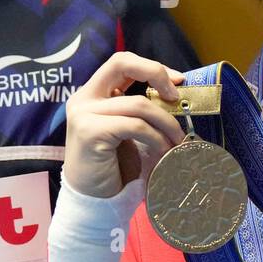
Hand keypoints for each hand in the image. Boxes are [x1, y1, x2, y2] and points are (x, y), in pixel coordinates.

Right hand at [62, 52, 186, 198]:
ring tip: (176, 141)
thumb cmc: (116, 166)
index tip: (178, 82)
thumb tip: (179, 93)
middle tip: (176, 98)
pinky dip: (156, 138)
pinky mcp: (90, 131)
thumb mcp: (131, 131)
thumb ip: (143, 110)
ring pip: (138, 103)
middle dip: (156, 73)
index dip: (152, 67)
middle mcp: (83, 98)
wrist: (95, 199)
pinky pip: (135, 125)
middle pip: (122, 63)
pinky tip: (163, 152)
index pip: (122, 62)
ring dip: (166, 123)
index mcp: (93, 94)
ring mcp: (84, 113)